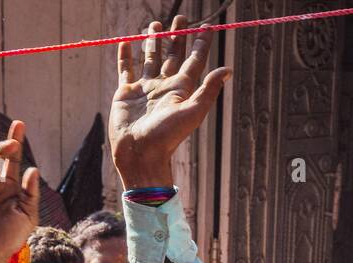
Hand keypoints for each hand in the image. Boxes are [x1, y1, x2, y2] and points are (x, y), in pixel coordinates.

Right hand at [110, 15, 231, 188]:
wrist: (140, 154)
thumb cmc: (167, 136)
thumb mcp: (192, 112)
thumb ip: (208, 90)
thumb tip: (227, 70)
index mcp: (182, 89)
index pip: (194, 61)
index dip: (200, 44)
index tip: (206, 27)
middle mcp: (164, 86)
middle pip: (173, 55)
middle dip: (177, 36)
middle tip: (181, 17)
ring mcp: (145, 88)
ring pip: (150, 58)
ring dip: (153, 42)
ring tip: (155, 24)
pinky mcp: (126, 93)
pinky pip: (125, 70)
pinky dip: (125, 56)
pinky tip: (126, 42)